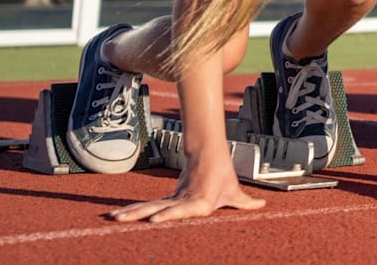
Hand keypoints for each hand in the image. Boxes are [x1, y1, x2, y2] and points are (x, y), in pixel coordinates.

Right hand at [108, 158, 264, 222]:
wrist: (210, 156)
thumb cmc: (223, 176)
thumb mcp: (235, 192)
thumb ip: (246, 202)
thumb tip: (262, 204)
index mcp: (199, 201)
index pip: (183, 208)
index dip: (169, 213)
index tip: (155, 219)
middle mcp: (183, 200)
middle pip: (159, 207)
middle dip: (140, 214)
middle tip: (121, 218)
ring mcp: (173, 198)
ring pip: (150, 205)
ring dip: (132, 212)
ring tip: (114, 217)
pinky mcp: (169, 198)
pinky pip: (149, 205)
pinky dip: (134, 209)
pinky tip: (118, 214)